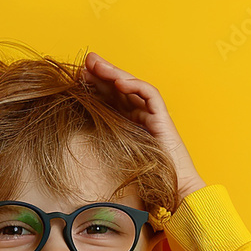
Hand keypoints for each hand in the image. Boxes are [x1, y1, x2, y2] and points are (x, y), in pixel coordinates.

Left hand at [79, 52, 206, 201]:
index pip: (111, 97)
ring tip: (96, 65)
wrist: (175, 190)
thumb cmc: (148, 179)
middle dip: (102, 73)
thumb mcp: (116, 156)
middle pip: (120, 87)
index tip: (78, 76)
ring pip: (133, 85)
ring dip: (114, 73)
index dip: (96, 85)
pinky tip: (119, 81)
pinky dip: (135, 85)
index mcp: (129, 122)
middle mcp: (141, 114)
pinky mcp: (163, 117)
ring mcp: (153, 114)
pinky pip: (150, 94)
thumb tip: (76, 132)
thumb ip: (102, 143)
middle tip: (85, 61)